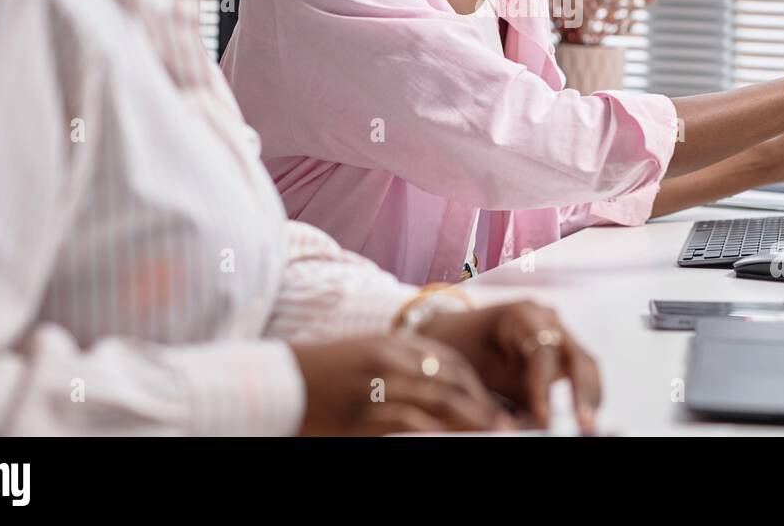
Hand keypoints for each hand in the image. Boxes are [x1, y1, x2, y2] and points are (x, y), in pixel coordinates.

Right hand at [289, 334, 511, 434]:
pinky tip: (449, 439)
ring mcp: (377, 387)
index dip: (476, 385)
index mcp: (392, 344)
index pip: (451, 361)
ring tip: (489, 435)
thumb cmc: (324, 374)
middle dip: (482, 405)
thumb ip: (402, 367)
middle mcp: (390, 361)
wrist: (280, 382)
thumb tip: (441, 391)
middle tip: (504, 426)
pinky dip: (435, 432)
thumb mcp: (367, 357)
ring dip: (470, 421)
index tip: (493, 405)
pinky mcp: (363, 415)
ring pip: (439, 402)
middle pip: (451, 381)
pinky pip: (410, 423)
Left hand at [416, 301, 601, 431]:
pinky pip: (581, 368)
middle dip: (583, 391)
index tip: (544, 417)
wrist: (458, 333)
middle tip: (584, 423)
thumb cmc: (466, 350)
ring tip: (589, 423)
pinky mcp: (563, 344)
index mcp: (522, 313)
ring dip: (590, 394)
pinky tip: (585, 415)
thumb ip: (514, 394)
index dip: (544, 386)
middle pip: (576, 354)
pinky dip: (585, 391)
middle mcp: (547, 317)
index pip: (542, 351)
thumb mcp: (484, 372)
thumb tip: (541, 423)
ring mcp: (559, 328)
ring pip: (586, 362)